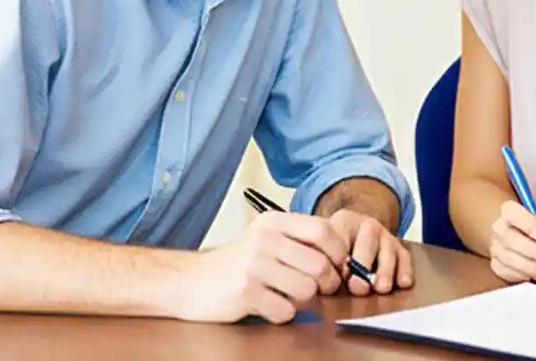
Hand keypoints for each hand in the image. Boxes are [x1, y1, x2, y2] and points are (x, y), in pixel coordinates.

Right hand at [172, 211, 347, 323]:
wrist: (191, 281)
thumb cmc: (237, 262)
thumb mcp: (266, 237)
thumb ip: (299, 239)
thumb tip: (343, 254)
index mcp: (273, 222)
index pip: (324, 230)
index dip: (339, 252)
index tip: (339, 265)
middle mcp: (264, 239)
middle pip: (320, 265)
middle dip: (327, 284)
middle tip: (320, 290)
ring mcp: (254, 266)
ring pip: (306, 290)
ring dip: (304, 301)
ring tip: (290, 296)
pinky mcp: (246, 293)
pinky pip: (285, 311)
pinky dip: (283, 314)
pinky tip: (271, 305)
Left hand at [327, 209, 413, 295]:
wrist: (359, 234)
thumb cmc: (335, 251)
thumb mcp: (324, 249)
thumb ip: (321, 263)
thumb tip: (316, 286)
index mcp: (342, 222)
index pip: (339, 235)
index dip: (338, 257)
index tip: (337, 277)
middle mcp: (365, 225)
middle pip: (368, 237)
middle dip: (363, 264)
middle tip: (359, 287)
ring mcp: (385, 235)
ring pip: (388, 247)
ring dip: (385, 270)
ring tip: (381, 288)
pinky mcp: (399, 247)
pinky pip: (404, 256)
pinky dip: (405, 270)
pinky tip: (403, 283)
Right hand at [488, 200, 535, 282]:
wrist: (526, 239)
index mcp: (510, 210)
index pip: (515, 215)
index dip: (530, 226)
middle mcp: (499, 227)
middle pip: (511, 240)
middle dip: (534, 252)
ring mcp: (495, 247)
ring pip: (509, 259)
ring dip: (531, 267)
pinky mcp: (496, 265)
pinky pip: (507, 272)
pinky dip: (524, 275)